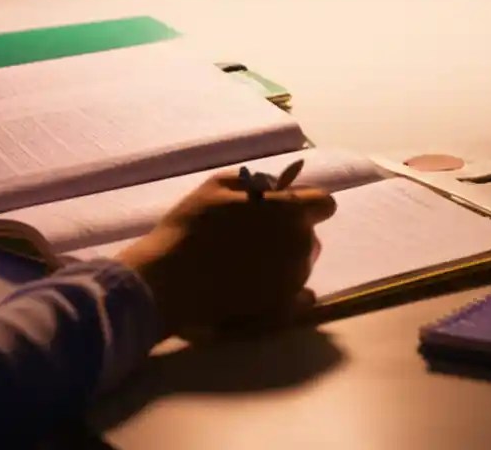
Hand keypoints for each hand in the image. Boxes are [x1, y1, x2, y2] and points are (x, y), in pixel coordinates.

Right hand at [117, 173, 335, 340]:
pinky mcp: (283, 308)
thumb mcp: (218, 186)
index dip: (305, 203)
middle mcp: (300, 245)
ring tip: (248, 263)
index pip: (323, 203)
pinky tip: (264, 286)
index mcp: (289, 211)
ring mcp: (294, 279)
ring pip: (302, 263)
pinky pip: (301, 295)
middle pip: (310, 235)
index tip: (283, 209)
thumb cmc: (190, 228)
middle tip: (255, 237)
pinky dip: (289, 290)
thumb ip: (258, 183)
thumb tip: (278, 187)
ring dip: (285, 259)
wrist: (167, 282)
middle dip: (291, 232)